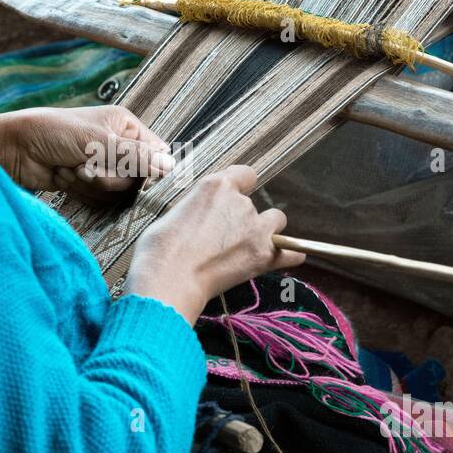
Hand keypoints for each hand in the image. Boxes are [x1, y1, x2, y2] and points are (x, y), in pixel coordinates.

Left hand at [0, 106, 173, 200]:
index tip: (142, 180)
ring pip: (117, 192)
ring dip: (93, 184)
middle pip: (137, 178)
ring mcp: (102, 166)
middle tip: (87, 167)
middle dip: (110, 177)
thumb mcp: (98, 142)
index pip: (156, 153)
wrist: (15, 149)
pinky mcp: (87, 184)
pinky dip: (82, 192)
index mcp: (125, 125)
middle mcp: (117, 145)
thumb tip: (169, 167)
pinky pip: (99, 199)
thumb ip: (135, 157)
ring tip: (71, 169)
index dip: (150, 169)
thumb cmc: (55, 132)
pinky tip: (64, 177)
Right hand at [125, 165, 305, 324]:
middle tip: (225, 238)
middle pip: (255, 204)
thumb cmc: (161, 248)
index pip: (244, 175)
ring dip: (267, 231)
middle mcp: (240, 202)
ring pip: (276, 221)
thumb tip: (203, 220)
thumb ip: (198, 209)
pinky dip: (289, 255)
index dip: (239, 187)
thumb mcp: (174, 214)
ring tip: (247, 248)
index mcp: (216, 186)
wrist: (169, 277)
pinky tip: (283, 259)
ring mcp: (255, 228)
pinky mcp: (264, 255)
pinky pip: (292, 252)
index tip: (231, 201)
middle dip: (244, 218)